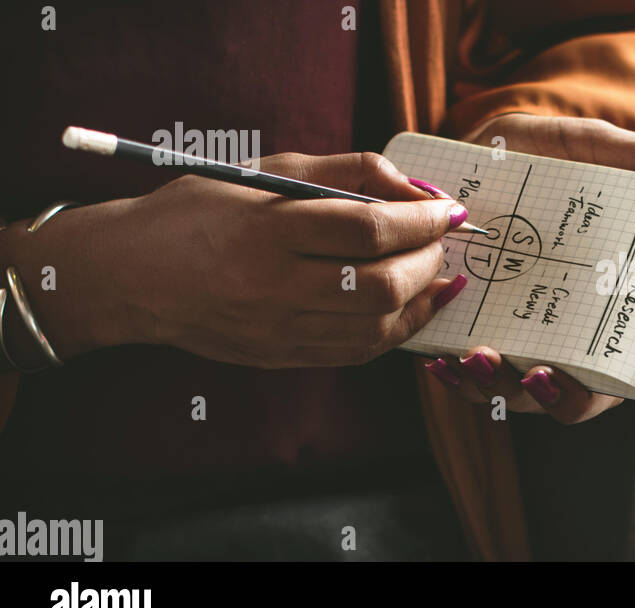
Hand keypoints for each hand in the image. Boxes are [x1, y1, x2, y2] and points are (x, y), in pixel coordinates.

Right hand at [14, 152, 469, 367]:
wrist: (132, 275)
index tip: (449, 210)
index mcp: (267, 229)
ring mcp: (277, 329)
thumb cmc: (201, 210)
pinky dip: (397, 330)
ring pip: (376, 328)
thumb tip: (415, 188)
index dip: (422, 220)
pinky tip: (414, 306)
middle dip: (429, 261)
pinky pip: (356, 352)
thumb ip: (345, 171)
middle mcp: (273, 286)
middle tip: (443, 240)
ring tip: (439, 274)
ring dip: (423, 300)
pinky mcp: (280, 356)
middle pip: (380, 285)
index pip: (368, 228)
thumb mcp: (266, 171)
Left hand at [425, 114, 634, 422]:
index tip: (580, 377)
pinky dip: (453, 376)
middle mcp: (563, 334)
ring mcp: (514, 336)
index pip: (614, 374)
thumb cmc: (555, 155)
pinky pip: (462, 374)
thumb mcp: (603, 148)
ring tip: (475, 358)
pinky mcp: (468, 328)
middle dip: (548, 396)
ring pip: (509, 392)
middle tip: (531, 373)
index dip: (598, 390)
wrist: (484, 145)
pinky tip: (441, 359)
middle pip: (565, 397)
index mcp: (606, 308)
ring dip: (492, 387)